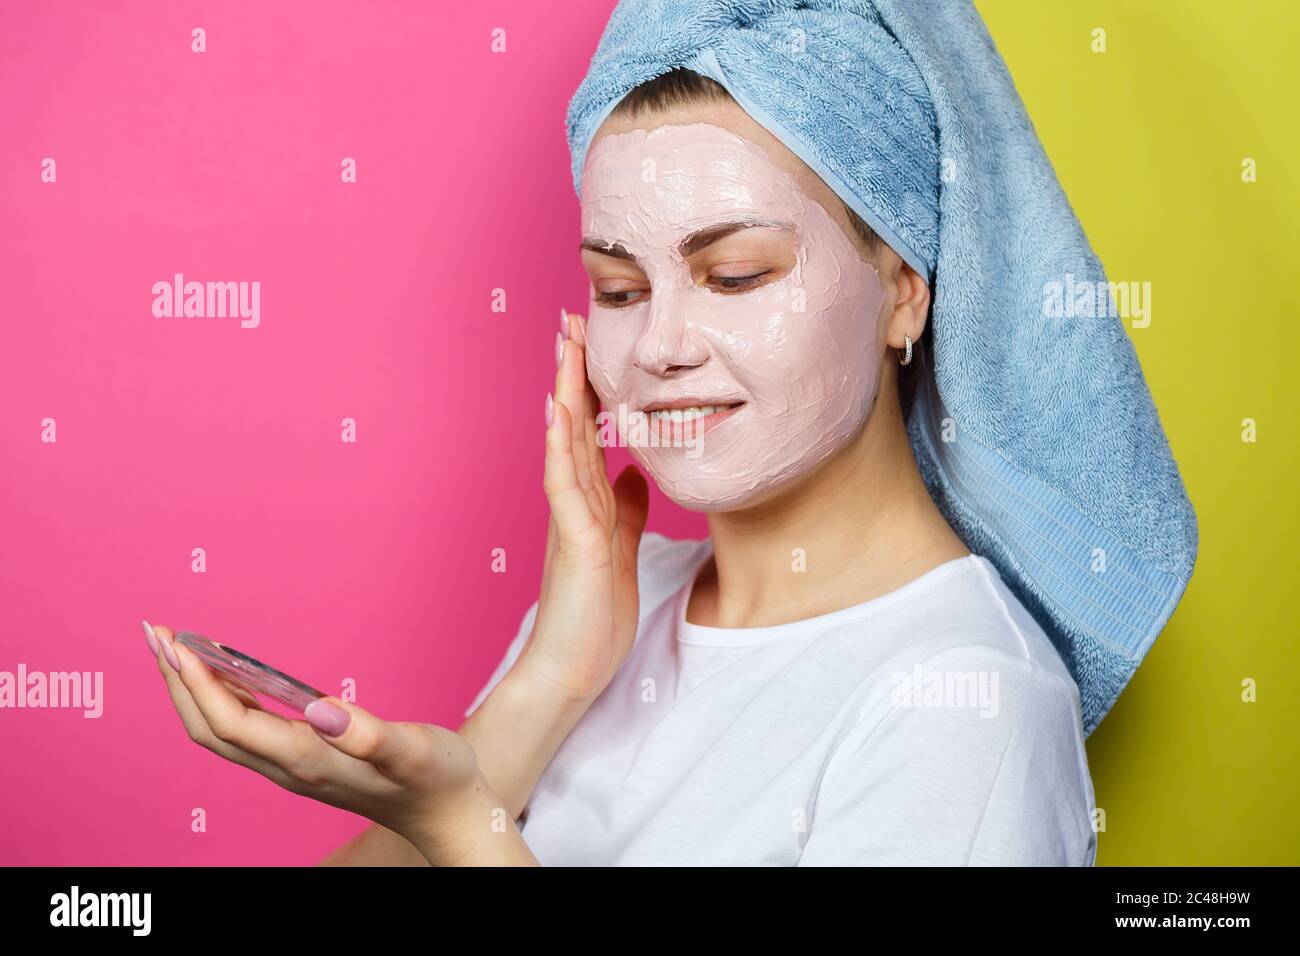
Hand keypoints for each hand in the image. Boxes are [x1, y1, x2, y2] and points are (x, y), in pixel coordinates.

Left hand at [143, 621, 504, 864]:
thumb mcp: (414, 752)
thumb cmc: (436, 779)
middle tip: (156, 632)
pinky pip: (246, 729)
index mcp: (308, 761)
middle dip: (177, 682)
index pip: (231, 724)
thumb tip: (321, 710)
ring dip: (193, 689)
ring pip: (223, 730)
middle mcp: (290, 768)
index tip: (178, 643)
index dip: (198, 684)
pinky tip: (226, 673)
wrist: (449, 814)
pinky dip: (224, 696)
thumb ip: (370, 735)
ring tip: (178, 647)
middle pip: (210, 729)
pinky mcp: (304, 759)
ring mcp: (294, 766)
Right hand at [517, 310, 649, 704]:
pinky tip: (559, 407)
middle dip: (573, 371)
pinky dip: (561, 442)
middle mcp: (574, 503)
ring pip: (565, 441)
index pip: (588, 433)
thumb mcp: (620, 551)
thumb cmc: (592, 620)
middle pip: (572, 425)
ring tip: (563, 343)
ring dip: (565, 390)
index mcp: (589, 504)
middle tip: (570, 319)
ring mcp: (570, 519)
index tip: (591, 343)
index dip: (591, 388)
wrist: (569, 673)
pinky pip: (564, 482)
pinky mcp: (574, 541)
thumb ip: (626, 511)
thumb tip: (636, 473)